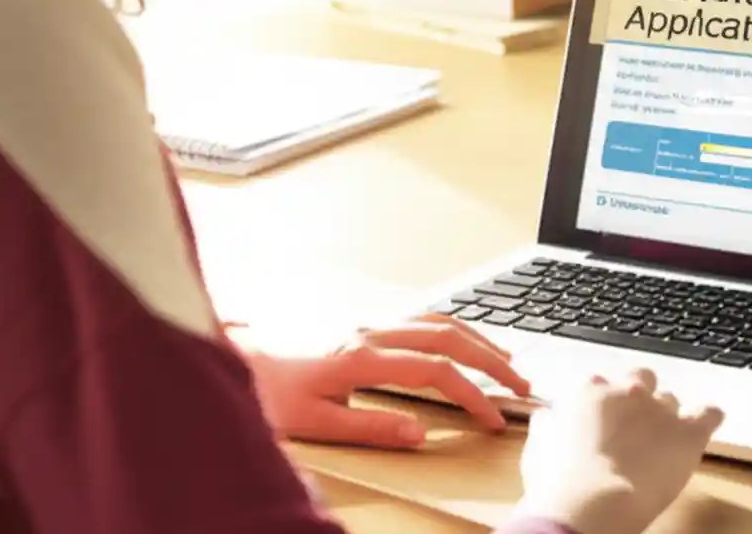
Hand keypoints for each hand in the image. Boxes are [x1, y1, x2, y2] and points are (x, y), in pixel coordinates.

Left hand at [237, 313, 530, 448]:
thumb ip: (369, 425)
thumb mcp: (313, 420)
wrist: (230, 352)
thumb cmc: (265, 389)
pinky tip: (464, 339)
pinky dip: (454, 327)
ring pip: (440, 319)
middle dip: (492, 359)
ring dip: (479, 338)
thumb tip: (419, 434)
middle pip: (450, 335)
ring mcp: (368, 322)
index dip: (473, 395)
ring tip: (507, 360)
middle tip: (522, 385)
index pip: (437, 372)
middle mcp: (371, 331)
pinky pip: (422, 316)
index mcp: (362, 356)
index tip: (494, 418)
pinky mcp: (363, 323)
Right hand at [515, 369, 723, 533]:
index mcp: (592, 391)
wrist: (590, 503)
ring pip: (672, 399)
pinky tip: (705, 424)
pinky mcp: (688, 434)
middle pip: (642, 378)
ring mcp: (661, 410)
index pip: (603, 383)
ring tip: (663, 440)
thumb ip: (550, 424)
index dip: (605, 403)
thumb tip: (551, 416)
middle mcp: (628, 391)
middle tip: (634, 425)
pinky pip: (710, 413)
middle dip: (640, 396)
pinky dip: (708, 418)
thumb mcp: (540, 445)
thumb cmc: (558, 481)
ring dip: (667, 415)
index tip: (602, 421)